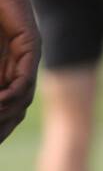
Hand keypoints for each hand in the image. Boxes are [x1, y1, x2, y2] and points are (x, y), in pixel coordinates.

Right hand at [0, 0, 40, 143]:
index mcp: (7, 68)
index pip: (8, 109)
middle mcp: (21, 65)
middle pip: (15, 110)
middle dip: (0, 127)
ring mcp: (28, 54)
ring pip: (21, 99)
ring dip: (3, 114)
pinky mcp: (30, 42)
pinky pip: (24, 78)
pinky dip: (11, 95)